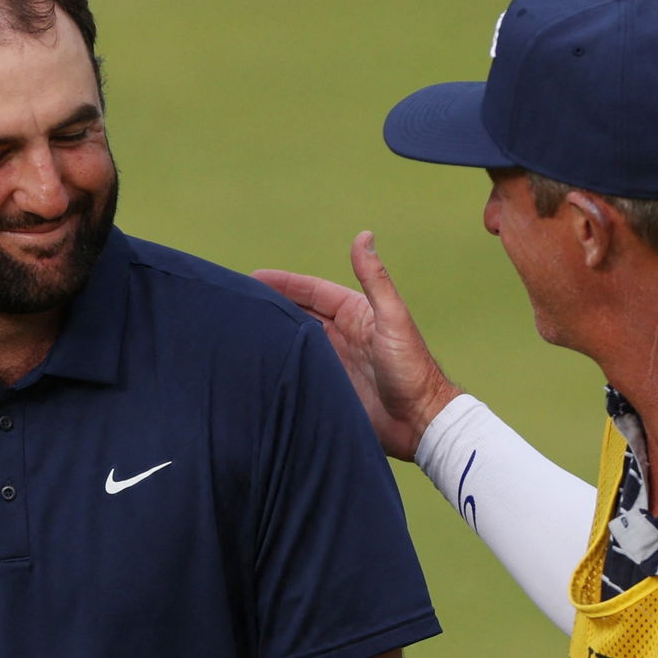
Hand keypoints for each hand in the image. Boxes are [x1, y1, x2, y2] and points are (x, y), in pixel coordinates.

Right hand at [254, 231, 460, 460]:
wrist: (420, 422)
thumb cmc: (412, 368)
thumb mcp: (391, 318)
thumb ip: (375, 280)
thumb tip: (363, 235)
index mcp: (355, 313)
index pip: (311, 292)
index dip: (284, 283)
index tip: (252, 278)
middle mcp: (342, 335)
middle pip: (299, 314)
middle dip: (272, 306)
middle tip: (237, 302)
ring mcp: (335, 362)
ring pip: (295, 343)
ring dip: (272, 336)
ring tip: (239, 330)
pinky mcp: (331, 388)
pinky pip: (299, 371)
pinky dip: (279, 365)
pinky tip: (257, 365)